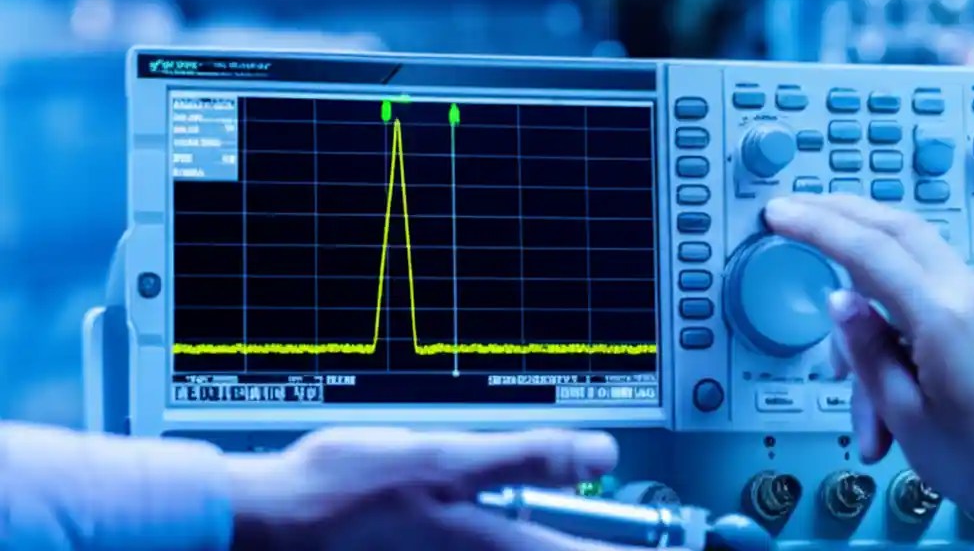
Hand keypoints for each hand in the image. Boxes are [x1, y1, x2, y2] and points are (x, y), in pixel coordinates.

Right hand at [227, 427, 663, 550]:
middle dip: (598, 549)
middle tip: (654, 536)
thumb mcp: (443, 458)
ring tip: (586, 535)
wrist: (270, 527)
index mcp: (499, 545)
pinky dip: (520, 545)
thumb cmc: (348, 489)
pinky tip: (512, 530)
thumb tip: (602, 456)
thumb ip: (527, 457)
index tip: (680, 546)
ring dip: (560, 546)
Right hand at [765, 194, 973, 550]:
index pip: (868, 249)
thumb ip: (867, 351)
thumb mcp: (908, 417)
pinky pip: (931, 296)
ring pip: (910, 266)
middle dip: (840, 213)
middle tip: (795, 211)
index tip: (779, 213)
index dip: (816, 225)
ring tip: (858, 398)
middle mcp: (970, 296)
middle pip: (896, 227)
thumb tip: (839, 300)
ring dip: (866, 303)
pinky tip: (883, 376)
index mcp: (944, 318)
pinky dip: (895, 316)